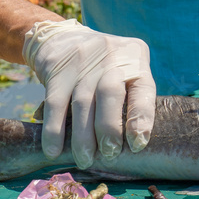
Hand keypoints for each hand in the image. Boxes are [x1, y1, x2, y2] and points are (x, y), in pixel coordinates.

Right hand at [23, 19, 155, 167]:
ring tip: (85, 159)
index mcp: (135, 58)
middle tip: (109, 155)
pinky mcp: (56, 69)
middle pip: (110, 94)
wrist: (63, 38)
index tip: (137, 144)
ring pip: (82, 103)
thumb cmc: (104, 67)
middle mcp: (111, 57)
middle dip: (109, 129)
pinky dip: (54, 131)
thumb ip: (130, 98)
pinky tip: (54, 150)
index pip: (144, 89)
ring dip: (82, 137)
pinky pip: (54, 105)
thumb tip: (133, 144)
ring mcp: (82, 62)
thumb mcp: (124, 70)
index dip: (141, 119)